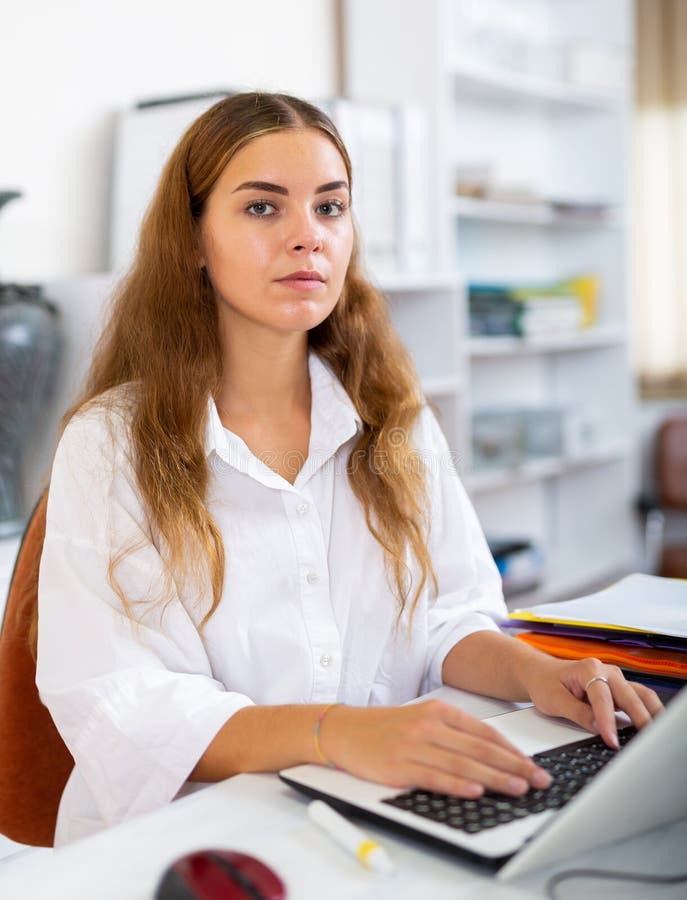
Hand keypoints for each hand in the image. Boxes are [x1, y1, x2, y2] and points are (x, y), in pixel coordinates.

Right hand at [320, 700, 551, 797]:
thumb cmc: (384, 728)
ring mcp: (414, 745)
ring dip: (495, 777)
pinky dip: (457, 784)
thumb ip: (452, 733)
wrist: (342, 729)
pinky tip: (475, 790)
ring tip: (520, 788)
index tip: (533, 764)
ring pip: (463, 763)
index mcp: (438, 710)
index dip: (512, 750)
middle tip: (539, 779)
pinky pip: (434, 776)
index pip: (484, 731)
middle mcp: (429, 725)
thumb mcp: (421, 720)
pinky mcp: (399, 765)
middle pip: (480, 748)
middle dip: (514, 765)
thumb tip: (489, 755)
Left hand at [522, 655, 663, 748]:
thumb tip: (598, 727)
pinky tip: (652, 729)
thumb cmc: (545, 683)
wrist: (541, 673)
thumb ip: (577, 713)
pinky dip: (648, 712)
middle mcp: (607, 671)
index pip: (602, 698)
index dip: (608, 721)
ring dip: (652, 713)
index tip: (612, 740)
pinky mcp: (619, 689)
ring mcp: (615, 680)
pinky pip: (638, 699)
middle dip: (641, 718)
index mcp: (589, 668)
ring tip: (657, 735)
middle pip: (630, 695)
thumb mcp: (553, 700)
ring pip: (641, 695)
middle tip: (647, 742)